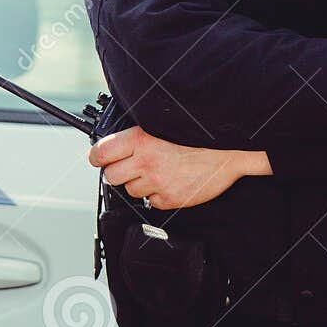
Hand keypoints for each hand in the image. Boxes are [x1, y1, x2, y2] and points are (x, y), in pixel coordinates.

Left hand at [88, 126, 266, 209]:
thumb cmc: (198, 133)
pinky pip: (151, 202)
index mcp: (141, 140)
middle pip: (111, 176)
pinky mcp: (171, 200)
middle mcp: (146, 162)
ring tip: (156, 171)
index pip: (100, 153)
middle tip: (129, 165)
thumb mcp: (162, 125)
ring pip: (130, 190)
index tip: (100, 157)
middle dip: (117, 171)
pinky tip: (169, 181)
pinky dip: (157, 194)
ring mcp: (158, 183)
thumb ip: (137, 135)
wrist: (229, 150)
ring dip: (139, 183)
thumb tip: (113, 144)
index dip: (98, 156)